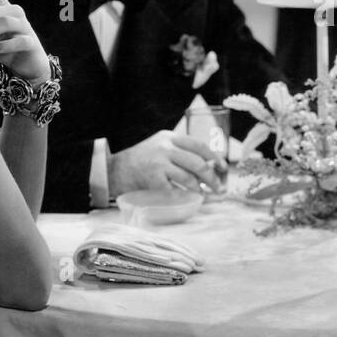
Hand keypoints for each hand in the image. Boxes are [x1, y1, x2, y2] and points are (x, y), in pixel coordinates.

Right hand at [109, 130, 223, 195]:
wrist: (114, 169)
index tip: (223, 167)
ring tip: (203, 194)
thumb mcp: (160, 145)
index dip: (214, 157)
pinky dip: (184, 196)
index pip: (199, 145)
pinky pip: (174, 190)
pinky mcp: (152, 178)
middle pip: (197, 163)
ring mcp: (159, 163)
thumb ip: (178, 150)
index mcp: (170, 137)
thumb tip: (206, 164)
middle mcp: (165, 148)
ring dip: (199, 189)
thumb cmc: (141, 160)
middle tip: (217, 187)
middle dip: (211, 177)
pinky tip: (188, 199)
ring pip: (188, 177)